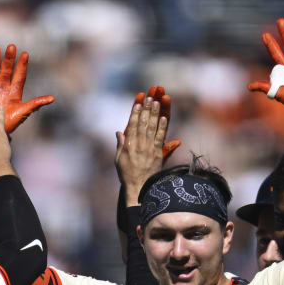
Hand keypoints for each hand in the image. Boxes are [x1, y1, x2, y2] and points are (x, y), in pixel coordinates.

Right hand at [0, 44, 54, 134]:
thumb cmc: (9, 124)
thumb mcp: (23, 113)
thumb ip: (35, 104)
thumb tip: (52, 99)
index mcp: (14, 90)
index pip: (20, 74)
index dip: (22, 65)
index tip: (25, 54)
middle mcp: (3, 85)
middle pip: (7, 68)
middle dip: (9, 58)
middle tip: (11, 47)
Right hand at [116, 89, 174, 205]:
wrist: (138, 187)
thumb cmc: (127, 174)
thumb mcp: (119, 159)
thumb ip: (120, 145)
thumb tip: (119, 132)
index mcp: (128, 145)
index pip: (132, 125)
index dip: (135, 113)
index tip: (138, 103)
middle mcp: (138, 145)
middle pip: (143, 123)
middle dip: (146, 109)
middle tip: (149, 97)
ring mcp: (148, 148)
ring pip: (152, 127)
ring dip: (155, 114)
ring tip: (157, 102)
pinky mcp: (157, 153)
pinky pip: (160, 138)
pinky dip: (162, 127)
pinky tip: (164, 118)